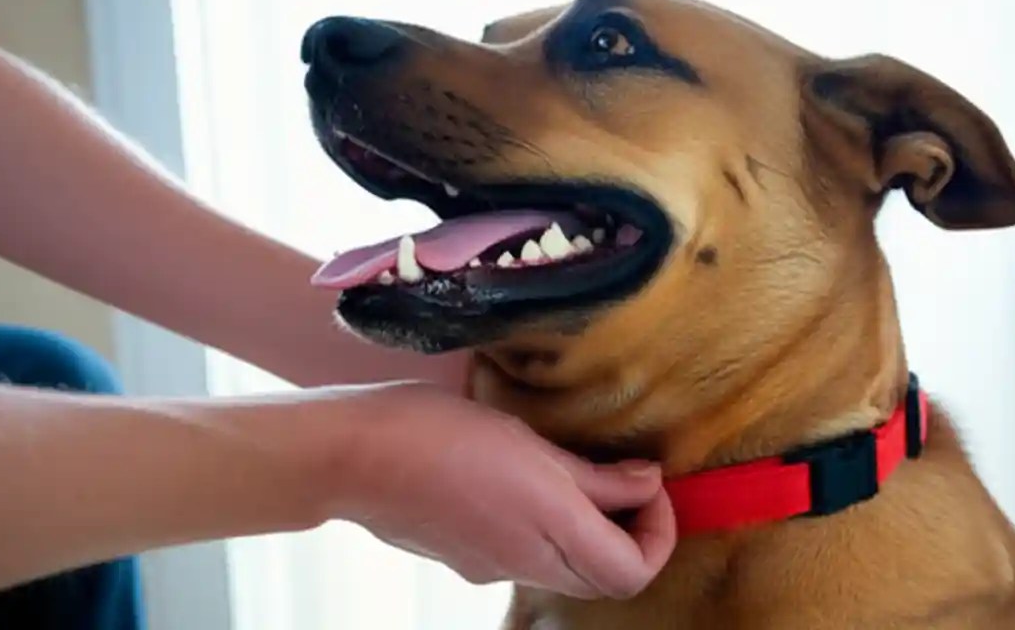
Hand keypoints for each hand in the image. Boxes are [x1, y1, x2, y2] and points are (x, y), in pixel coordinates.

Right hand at [324, 382, 675, 598]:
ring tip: (576, 473)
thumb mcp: (528, 442)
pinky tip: (525, 483)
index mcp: (550, 532)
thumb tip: (648, 483)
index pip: (634, 571)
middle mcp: (525, 563)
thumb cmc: (439, 434)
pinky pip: (528, 557)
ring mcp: (491, 567)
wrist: (354, 456)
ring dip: (590, 532)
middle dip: (631, 535)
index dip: (660, 533)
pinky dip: (548, 530)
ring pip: (567, 569)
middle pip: (605, 578)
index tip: (650, 482)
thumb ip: (595, 475)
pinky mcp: (465, 558)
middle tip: (625, 479)